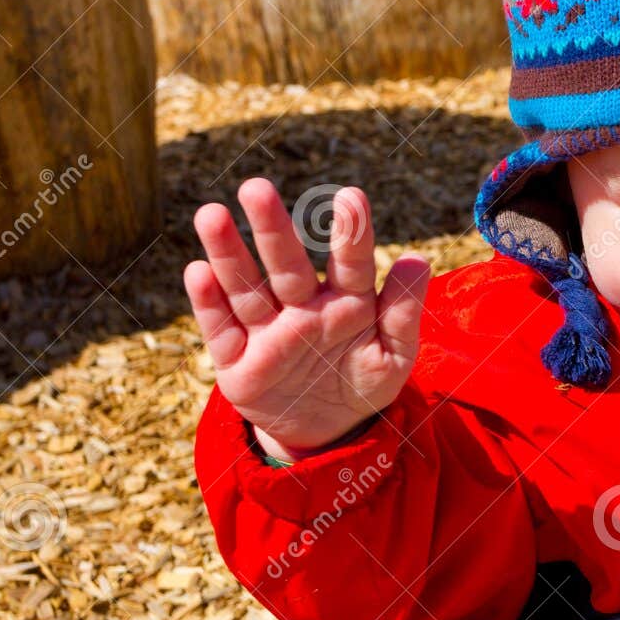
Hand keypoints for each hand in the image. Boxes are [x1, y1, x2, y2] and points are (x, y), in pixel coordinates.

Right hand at [183, 178, 431, 457]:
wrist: (327, 432)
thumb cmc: (364, 382)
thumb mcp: (394, 356)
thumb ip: (404, 312)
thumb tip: (419, 260)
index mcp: (347, 302)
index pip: (350, 264)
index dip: (351, 233)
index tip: (351, 197)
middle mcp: (303, 307)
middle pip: (286, 264)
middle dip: (272, 228)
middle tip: (256, 187)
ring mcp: (268, 332)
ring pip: (245, 288)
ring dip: (227, 253)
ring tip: (211, 215)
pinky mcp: (237, 362)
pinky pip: (221, 330)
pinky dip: (209, 303)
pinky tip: (199, 272)